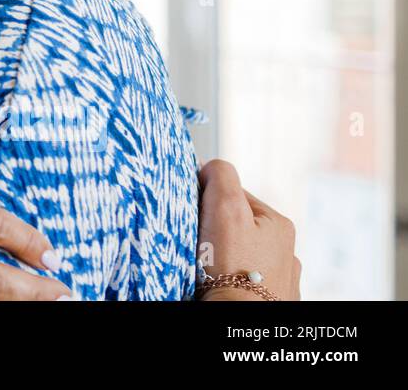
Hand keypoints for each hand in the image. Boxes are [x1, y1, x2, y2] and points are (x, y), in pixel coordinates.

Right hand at [196, 159, 299, 300]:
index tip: (197, 215)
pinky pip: (245, 279)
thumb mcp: (225, 207)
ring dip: (225, 255)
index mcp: (279, 223)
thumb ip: (220, 176)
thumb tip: (212, 166)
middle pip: (238, 225)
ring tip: (210, 265)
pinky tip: (221, 282)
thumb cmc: (232, 268)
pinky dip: (232, 278)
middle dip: (217, 229)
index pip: (235, 195)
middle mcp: (287, 250)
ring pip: (242, 254)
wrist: (238, 318)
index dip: (210, 200)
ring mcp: (281, 279)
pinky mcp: (270, 300)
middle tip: (201, 241)